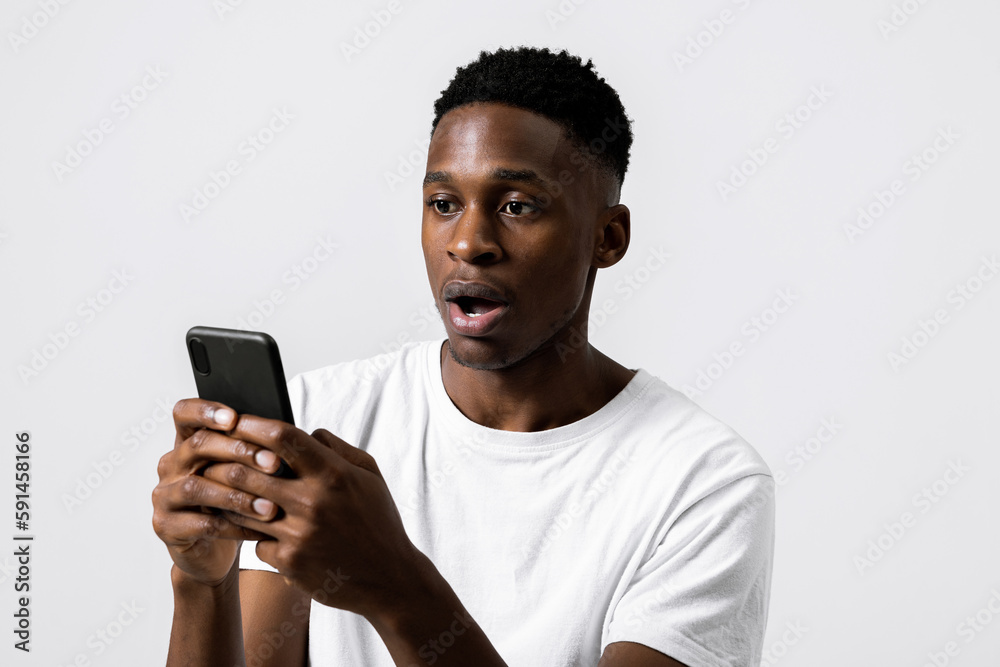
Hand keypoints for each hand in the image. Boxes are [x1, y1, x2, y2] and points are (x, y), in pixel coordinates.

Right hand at [151, 399, 282, 587]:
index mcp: (188, 443)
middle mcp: (171, 465)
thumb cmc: (232, 502)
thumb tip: (288, 435)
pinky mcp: (166, 526)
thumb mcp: (241, 473)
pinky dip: (235, 526)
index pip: (184, 413)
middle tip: (274, 463)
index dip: (206, 411)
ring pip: (196, 487)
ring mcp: (165, 496)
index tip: (235, 418)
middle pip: (198, 446)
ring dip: (238, 496)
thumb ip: (250, 451)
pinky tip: (260, 530)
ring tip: (271, 507)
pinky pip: (202, 524)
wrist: (212, 551)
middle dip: (239, 451)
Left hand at [199, 416, 424, 618]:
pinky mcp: (289, 562)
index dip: (252, 424)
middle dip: (226, 461)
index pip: (283, 438)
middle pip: (248, 471)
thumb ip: (337, 448)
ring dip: (229, 498)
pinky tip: (261, 531)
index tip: (234, 420)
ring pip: (242, 508)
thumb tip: (308, 431)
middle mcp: (313, 502)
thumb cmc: (378, 521)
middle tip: (213, 455)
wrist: (389, 579)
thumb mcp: (370, 476)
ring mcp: (299, 534)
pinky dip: (256, 534)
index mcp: (334, 474)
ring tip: (221, 490)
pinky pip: (255, 541)